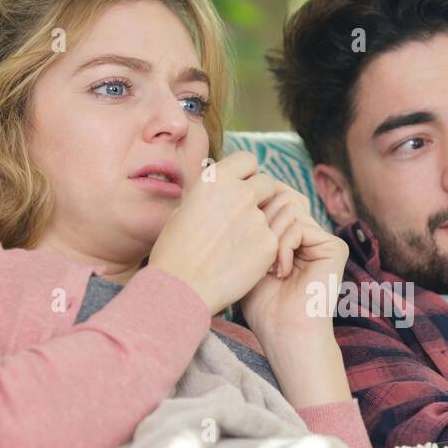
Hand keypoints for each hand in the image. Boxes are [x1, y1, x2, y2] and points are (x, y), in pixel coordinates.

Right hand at [147, 151, 278, 313]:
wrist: (181, 288)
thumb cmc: (175, 251)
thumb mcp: (184, 209)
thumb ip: (210, 195)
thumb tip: (222, 188)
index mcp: (215, 179)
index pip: (248, 160)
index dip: (247, 174)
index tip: (242, 187)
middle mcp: (240, 193)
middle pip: (267, 184)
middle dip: (260, 197)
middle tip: (245, 218)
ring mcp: (258, 218)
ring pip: (272, 214)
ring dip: (260, 224)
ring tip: (236, 246)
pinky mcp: (269, 244)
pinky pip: (273, 239)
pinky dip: (263, 248)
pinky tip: (242, 262)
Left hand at [238, 187, 348, 340]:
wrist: (285, 335)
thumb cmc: (262, 305)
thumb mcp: (250, 255)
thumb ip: (254, 222)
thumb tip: (247, 187)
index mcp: (295, 235)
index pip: (274, 198)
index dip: (255, 214)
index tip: (245, 246)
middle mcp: (312, 234)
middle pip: (281, 196)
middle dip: (262, 224)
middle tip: (260, 260)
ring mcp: (325, 240)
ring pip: (288, 207)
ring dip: (271, 238)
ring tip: (271, 269)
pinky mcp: (334, 247)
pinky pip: (299, 225)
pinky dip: (283, 246)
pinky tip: (282, 272)